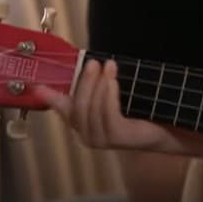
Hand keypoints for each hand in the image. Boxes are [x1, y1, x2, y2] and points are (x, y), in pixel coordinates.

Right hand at [37, 59, 179, 153]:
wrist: (165, 128)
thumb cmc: (137, 110)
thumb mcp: (113, 95)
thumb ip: (97, 85)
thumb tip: (87, 63)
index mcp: (82, 124)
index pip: (62, 109)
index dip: (49, 97)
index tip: (38, 84)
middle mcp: (86, 135)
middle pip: (78, 106)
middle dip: (85, 82)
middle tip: (94, 62)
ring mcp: (100, 139)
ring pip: (91, 109)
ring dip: (100, 85)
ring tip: (109, 66)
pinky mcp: (116, 138)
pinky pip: (107, 113)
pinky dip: (109, 95)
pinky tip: (114, 82)